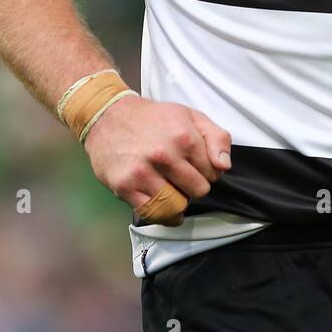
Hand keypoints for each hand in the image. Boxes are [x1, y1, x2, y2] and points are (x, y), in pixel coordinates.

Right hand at [82, 94, 231, 211]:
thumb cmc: (153, 118)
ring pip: (178, 205)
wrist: (108, 116)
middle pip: (198, 190)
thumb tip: (224, 166)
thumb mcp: (190, 116)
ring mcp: (142, 172)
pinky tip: (166, 207)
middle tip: (183, 178)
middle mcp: (164, 155)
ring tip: (173, 190)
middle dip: (195, 187)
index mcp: (184, 136)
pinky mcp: (125, 186)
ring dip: (179, 201)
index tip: (196, 167)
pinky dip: (164, 215)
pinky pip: (153, 214)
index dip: (208, 172)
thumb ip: (216, 138)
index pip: (214, 172)